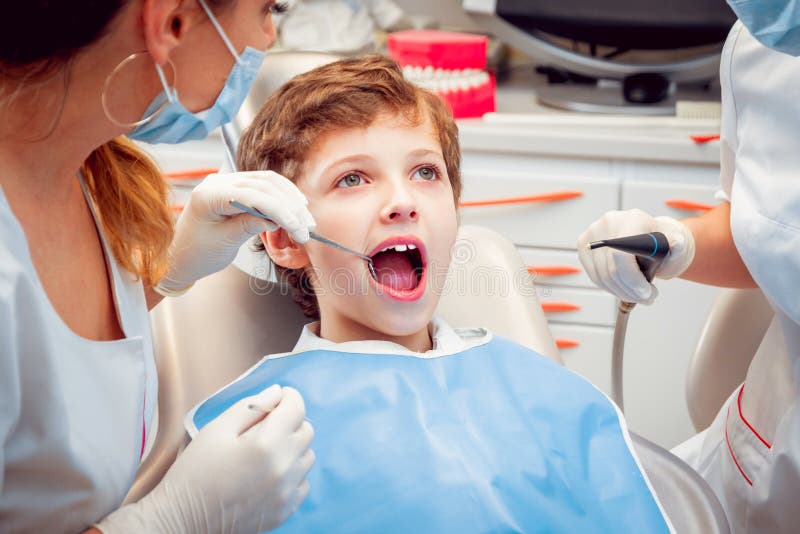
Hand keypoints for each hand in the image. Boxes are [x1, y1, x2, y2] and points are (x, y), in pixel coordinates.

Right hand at [96, 385, 314, 533]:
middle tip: (266, 426)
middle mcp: (283, 468)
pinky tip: (268, 474)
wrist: (183, 519)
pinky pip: (303, 482)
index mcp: (266, 444)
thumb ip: (251, 406)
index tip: (279, 397)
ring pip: (307, 457)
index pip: (297, 409)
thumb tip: (277, 392)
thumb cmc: (195, 471)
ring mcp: (286, 492)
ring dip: (292, 448)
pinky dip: (292, 474)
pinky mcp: (285, 511)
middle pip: (306, 431)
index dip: (289, 397)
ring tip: (265, 452)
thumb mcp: (217, 429)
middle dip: (290, 422)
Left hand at [157, 171, 315, 294]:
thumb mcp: (224, 243)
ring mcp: (227, 182)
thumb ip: (249, 226)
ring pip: (268, 182)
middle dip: (290, 206)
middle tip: (306, 228)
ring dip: (290, 200)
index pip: (253, 196)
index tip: (297, 229)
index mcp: (208, 195)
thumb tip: (278, 220)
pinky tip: (295, 209)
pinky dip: (282, 197)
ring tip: (305, 221)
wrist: (179, 256)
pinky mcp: (235, 187)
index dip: (280, 211)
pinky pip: (264, 186)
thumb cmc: (196, 253)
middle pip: (264, 185)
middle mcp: (217, 182)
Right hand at [577, 209, 694, 303]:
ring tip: (638, 296)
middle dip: (629, 290)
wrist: (648, 237)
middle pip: (610, 268)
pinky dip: (610, 288)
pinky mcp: (584, 245)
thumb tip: (677, 242)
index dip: (631, 278)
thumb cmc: (662, 242)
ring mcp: (594, 234)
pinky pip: (594, 275)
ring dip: (620, 292)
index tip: (646, 293)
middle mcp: (609, 222)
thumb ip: (678, 245)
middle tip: (647, 299)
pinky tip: (624, 288)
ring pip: (601, 275)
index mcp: (633, 219)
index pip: (621, 254)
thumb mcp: (676, 244)